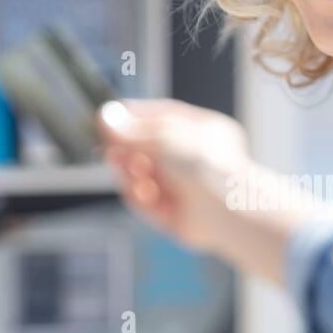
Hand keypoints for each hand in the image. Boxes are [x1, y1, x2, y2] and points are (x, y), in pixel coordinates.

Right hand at [96, 97, 251, 251]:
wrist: (226, 209)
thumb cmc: (205, 165)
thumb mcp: (164, 136)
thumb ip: (132, 130)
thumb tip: (105, 117)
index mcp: (204, 132)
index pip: (163, 118)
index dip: (134, 118)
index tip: (108, 119)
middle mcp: (197, 160)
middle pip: (150, 151)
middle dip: (127, 151)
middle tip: (108, 150)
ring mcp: (188, 188)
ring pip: (145, 178)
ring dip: (132, 175)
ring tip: (129, 173)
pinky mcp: (177, 216)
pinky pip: (148, 204)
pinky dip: (141, 198)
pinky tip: (142, 194)